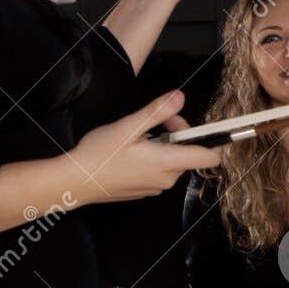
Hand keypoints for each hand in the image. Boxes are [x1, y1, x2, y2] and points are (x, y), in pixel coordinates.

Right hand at [66, 90, 223, 204]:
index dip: (213, 140)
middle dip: (178, 134)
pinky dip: (154, 157)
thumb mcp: (129, 126)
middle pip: (189, 153)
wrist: (75, 182)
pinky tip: (133, 150)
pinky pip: (161, 170)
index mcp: (168, 163)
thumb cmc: (99, 156)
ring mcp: (156, 186)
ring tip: (140, 136)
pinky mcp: (146, 189)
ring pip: (174, 161)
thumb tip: (179, 98)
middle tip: (157, 121)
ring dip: (165, 145)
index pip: (209, 157)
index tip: (209, 128)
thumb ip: (157, 112)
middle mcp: (166, 179)